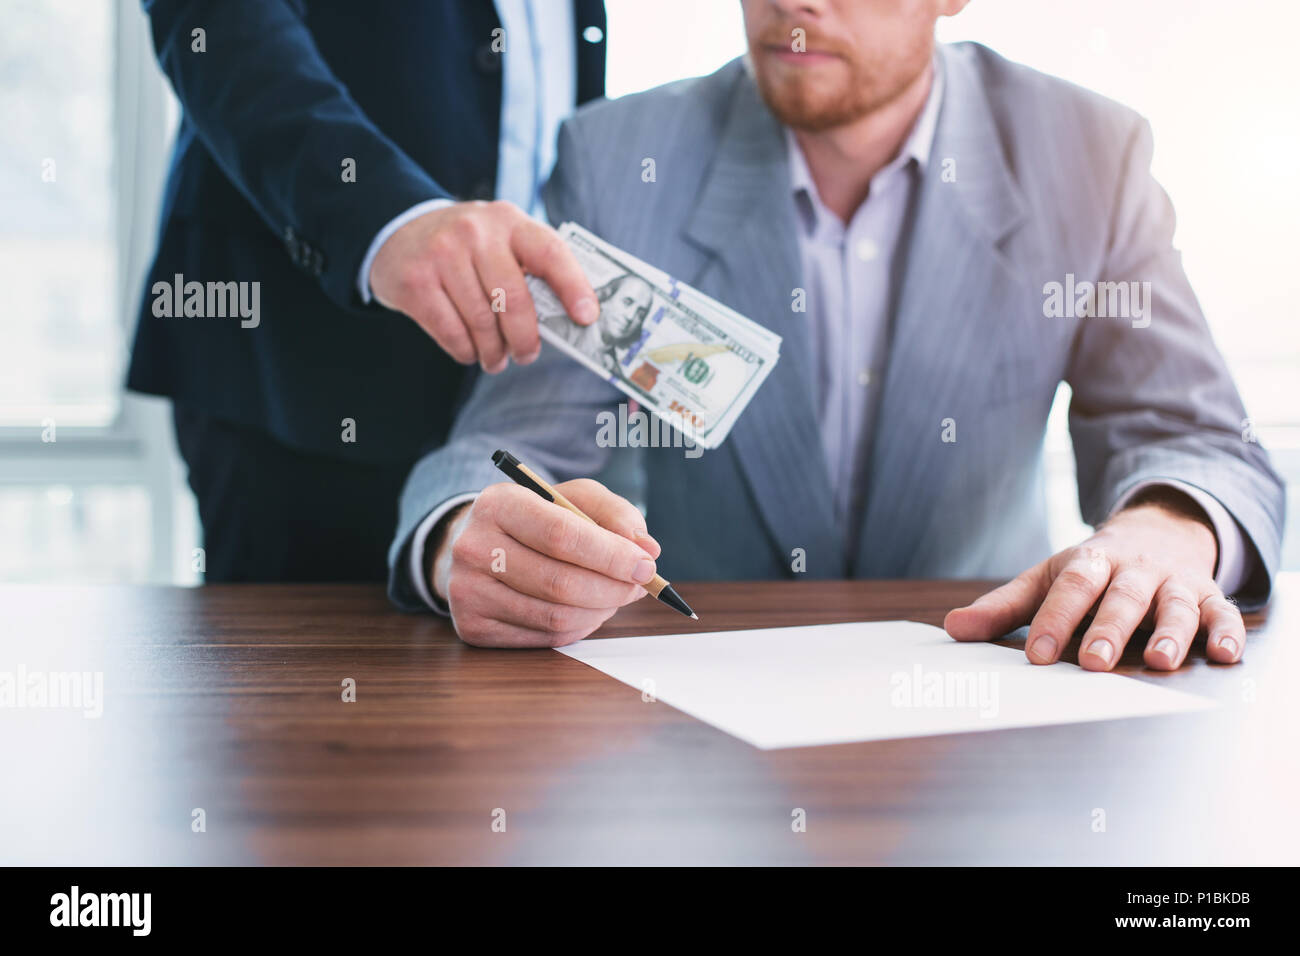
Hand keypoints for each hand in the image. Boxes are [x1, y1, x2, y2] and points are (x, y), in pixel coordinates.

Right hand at [369, 200, 598, 372]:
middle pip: (514, 299)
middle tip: (527, 355)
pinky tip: (470, 351)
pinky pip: (452, 333)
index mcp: (508, 221)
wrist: (400, 233)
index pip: (550, 252)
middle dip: (525, 339)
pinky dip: (466, 351)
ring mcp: (441, 255)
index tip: (586, 317)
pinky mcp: (415, 282)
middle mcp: (475, 232)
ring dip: (494, 352)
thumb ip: (530, 270)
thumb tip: (567, 321)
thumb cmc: (467, 248)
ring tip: (496, 359)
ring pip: (481, 323)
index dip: (573, 286)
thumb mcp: (500, 241)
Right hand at [431, 479, 661, 647]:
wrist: (479, 546)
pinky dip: (579, 627)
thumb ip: (614, 514)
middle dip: (612, 589)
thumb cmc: (536, 520)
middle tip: (639, 585)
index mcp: (498, 504)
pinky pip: (544, 638)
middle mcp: (473, 547)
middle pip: (559, 582)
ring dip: (600, 611)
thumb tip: (647, 549)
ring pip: (555, 616)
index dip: (610, 555)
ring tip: (615, 596)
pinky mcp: (472, 627)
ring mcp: (468, 591)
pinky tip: (587, 610)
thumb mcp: (573, 498)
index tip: (645, 565)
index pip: (561, 535)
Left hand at [944, 493, 1244, 670]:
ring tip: (1161, 661)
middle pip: (1122, 597)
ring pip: (1175, 605)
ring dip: (1170, 633)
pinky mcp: (1208, 596)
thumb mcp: (1046, 579)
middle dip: (1109, 629)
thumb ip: (1003, 607)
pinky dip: (1226, 633)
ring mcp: (1173, 582)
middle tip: (1096, 662)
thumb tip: (952, 628)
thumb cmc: (1090, 569)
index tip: (1038, 655)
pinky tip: (1224, 655)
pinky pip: (1222, 613)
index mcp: (1089, 562)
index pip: (1070, 587)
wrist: (1155, 530)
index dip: (1055, 619)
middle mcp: (1133, 569)